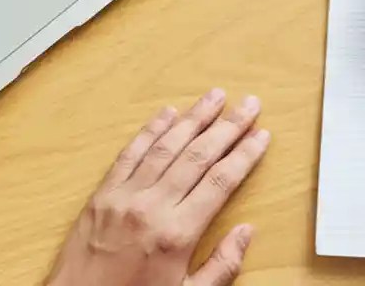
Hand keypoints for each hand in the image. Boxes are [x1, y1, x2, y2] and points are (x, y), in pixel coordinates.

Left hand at [47, 88, 270, 285]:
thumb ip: (222, 267)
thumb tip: (246, 233)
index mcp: (177, 235)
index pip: (221, 182)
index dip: (245, 155)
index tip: (262, 135)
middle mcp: (152, 208)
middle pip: (199, 156)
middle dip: (228, 127)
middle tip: (249, 104)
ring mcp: (124, 197)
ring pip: (166, 147)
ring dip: (194, 118)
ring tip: (216, 97)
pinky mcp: (102, 195)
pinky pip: (130, 154)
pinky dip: (150, 131)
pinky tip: (167, 114)